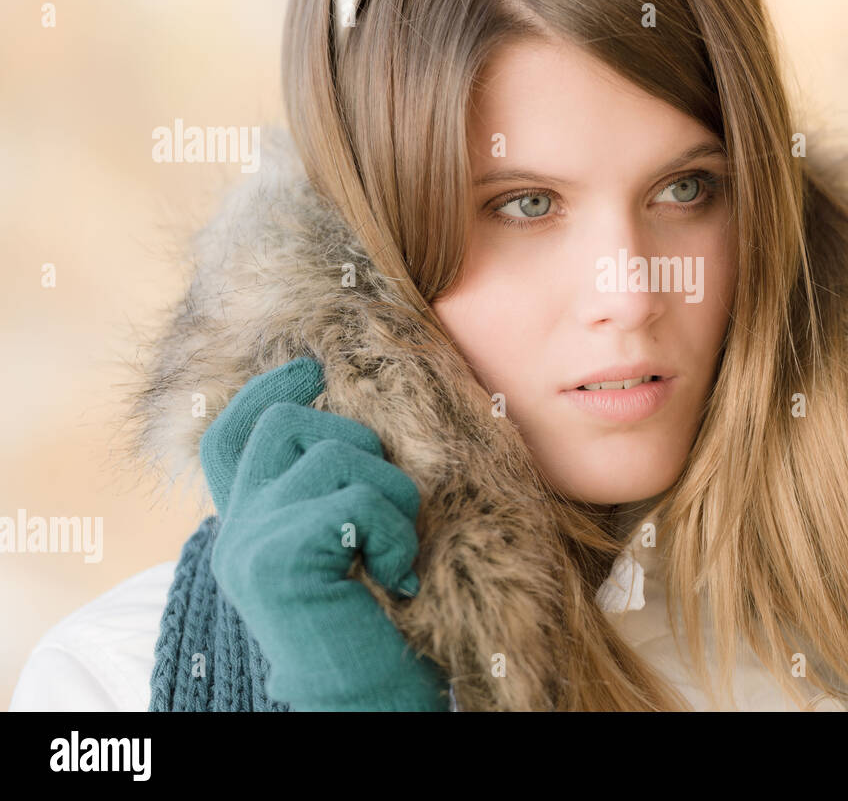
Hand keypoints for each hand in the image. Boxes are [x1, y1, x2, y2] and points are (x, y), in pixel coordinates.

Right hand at [200, 356, 449, 710]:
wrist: (362, 701)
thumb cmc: (369, 627)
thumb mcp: (340, 551)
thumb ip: (323, 499)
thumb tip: (346, 425)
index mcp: (246, 528)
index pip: (231, 437)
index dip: (266, 393)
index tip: (308, 367)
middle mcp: (234, 533)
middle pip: (285, 426)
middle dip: (357, 444)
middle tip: (384, 507)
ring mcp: (249, 543)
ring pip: (335, 454)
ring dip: (392, 496)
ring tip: (395, 551)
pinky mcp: (276, 558)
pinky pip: (357, 499)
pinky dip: (395, 532)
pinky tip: (396, 575)